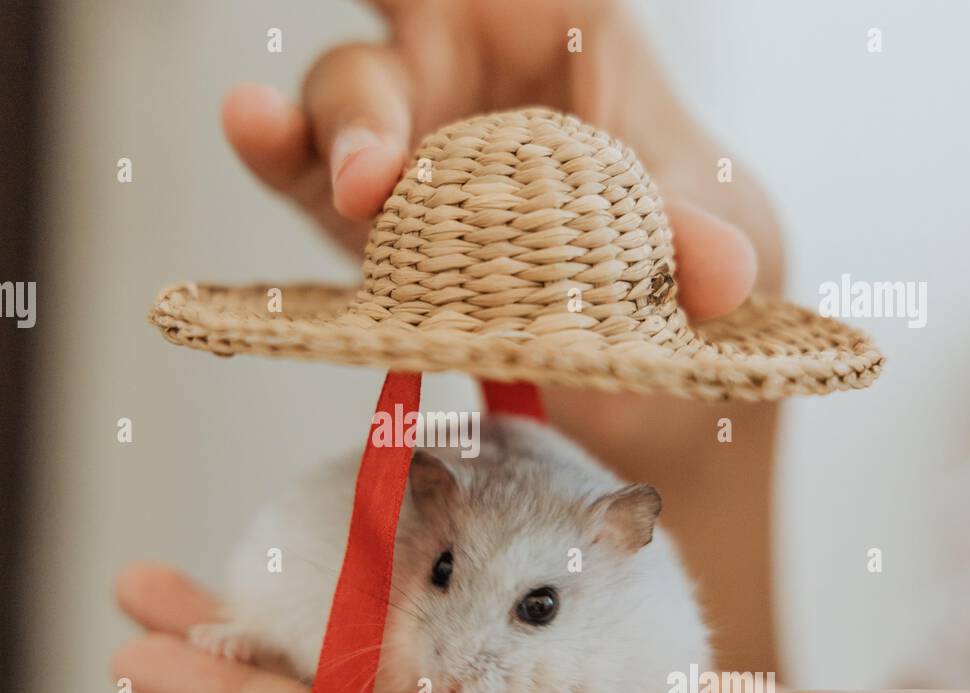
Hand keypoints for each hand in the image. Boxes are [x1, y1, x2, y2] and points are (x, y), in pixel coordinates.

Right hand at [222, 0, 785, 673]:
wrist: (649, 377)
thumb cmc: (684, 271)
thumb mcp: (716, 238)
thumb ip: (700, 233)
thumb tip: (718, 273)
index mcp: (570, 35)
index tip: (448, 0)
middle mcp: (478, 71)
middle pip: (409, 29)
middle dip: (392, 93)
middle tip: (389, 172)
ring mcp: (416, 140)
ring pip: (351, 98)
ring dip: (339, 137)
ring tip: (356, 188)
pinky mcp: (369, 215)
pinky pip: (308, 172)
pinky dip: (279, 154)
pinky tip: (251, 126)